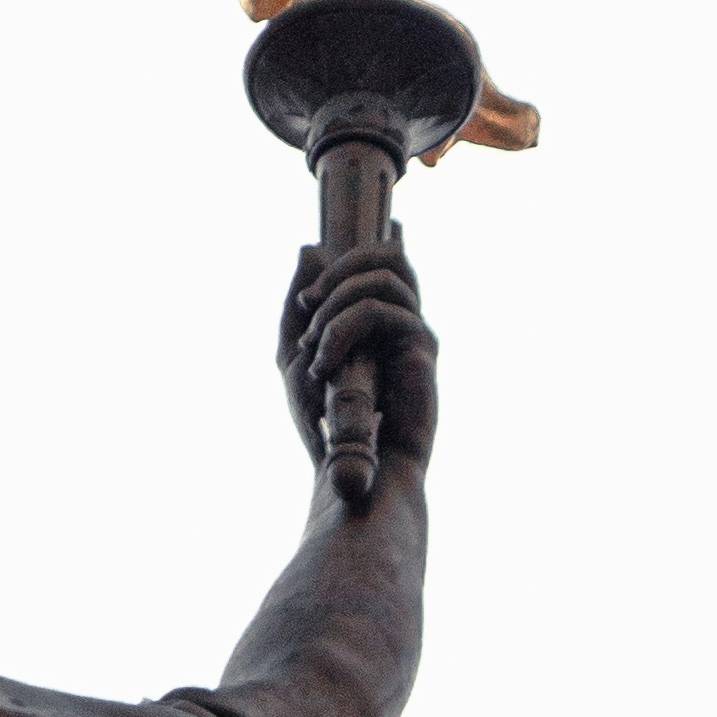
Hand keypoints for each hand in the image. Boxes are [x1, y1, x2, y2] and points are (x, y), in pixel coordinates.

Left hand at [275, 239, 438, 481]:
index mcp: (382, 320)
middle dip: (340, 271)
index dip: (346, 261)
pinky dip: (340, 330)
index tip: (306, 303)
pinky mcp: (420, 349)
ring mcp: (416, 334)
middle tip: (308, 307)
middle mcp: (405, 322)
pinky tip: (326, 367)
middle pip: (391, 254)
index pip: (383, 260)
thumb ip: (299, 307)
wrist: (352, 467)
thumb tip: (309, 249)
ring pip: (383, 277)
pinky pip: (377, 312)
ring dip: (336, 304)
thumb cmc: (328, 422)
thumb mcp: (296, 355)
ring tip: (314, 346)